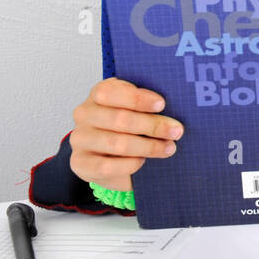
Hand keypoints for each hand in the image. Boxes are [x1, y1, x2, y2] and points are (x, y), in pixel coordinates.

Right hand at [68, 78, 183, 191]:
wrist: (110, 154)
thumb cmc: (129, 125)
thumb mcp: (137, 108)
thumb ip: (148, 104)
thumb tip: (177, 105)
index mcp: (99, 94)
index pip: (110, 92)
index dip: (137, 99)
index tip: (161, 104)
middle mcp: (85, 114)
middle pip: (119, 119)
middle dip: (152, 125)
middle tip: (176, 131)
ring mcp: (80, 139)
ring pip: (116, 143)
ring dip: (147, 147)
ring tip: (169, 148)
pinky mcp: (81, 163)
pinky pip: (107, 166)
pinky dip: (130, 164)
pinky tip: (144, 161)